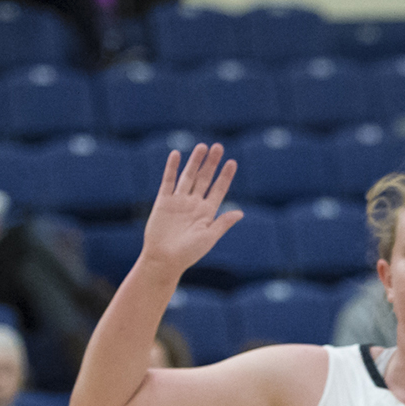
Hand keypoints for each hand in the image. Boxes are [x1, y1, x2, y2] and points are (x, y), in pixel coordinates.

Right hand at [141, 145, 243, 275]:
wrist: (164, 259)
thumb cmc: (189, 253)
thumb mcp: (209, 237)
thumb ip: (223, 223)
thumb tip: (241, 213)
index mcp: (208, 212)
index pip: (219, 189)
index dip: (225, 176)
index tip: (232, 162)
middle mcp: (194, 203)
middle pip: (205, 178)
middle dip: (211, 163)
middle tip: (218, 146)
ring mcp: (179, 201)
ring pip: (188, 176)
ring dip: (195, 162)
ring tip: (202, 146)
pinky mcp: (163, 201)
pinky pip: (168, 181)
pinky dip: (171, 168)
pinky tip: (176, 154)